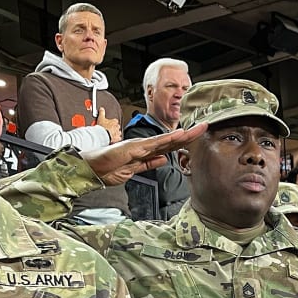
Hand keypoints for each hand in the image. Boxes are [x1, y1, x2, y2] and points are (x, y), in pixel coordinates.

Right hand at [82, 123, 205, 185]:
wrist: (91, 169)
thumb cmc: (108, 169)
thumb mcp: (134, 170)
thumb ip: (149, 164)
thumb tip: (164, 160)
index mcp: (146, 152)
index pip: (169, 146)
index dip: (184, 141)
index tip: (198, 138)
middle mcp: (145, 146)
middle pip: (171, 139)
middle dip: (189, 134)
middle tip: (205, 127)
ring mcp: (140, 146)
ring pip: (166, 139)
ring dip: (183, 134)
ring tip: (198, 128)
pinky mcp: (134, 148)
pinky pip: (154, 144)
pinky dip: (167, 139)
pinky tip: (179, 135)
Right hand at [97, 108, 121, 143]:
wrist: (103, 135)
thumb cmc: (103, 127)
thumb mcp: (101, 118)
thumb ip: (102, 112)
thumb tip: (102, 109)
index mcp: (114, 122)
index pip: (115, 121)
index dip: (112, 122)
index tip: (109, 123)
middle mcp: (117, 127)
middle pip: (117, 127)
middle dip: (114, 128)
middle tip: (108, 129)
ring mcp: (117, 133)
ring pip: (118, 132)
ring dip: (115, 133)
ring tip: (110, 134)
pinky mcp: (117, 138)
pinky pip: (118, 138)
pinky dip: (116, 138)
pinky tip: (113, 139)